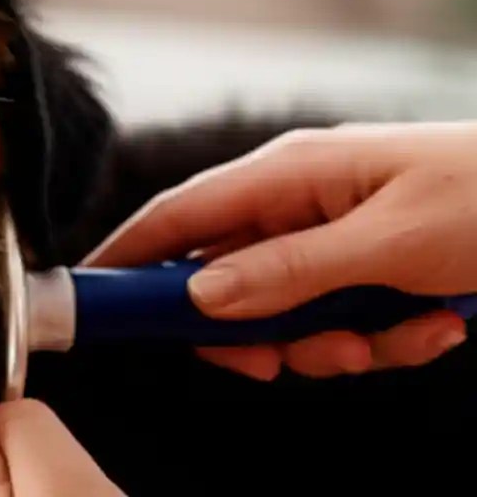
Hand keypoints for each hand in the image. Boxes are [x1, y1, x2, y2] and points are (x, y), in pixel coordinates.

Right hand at [86, 121, 476, 380]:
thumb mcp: (389, 242)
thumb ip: (290, 271)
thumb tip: (202, 295)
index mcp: (290, 174)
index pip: (182, 214)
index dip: (131, 254)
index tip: (94, 300)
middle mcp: (300, 204)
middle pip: (229, 281)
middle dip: (262, 332)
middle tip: (284, 360)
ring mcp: (334, 238)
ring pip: (288, 315)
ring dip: (338, 344)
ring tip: (402, 333)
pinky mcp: (369, 269)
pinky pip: (343, 322)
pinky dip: (387, 339)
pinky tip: (440, 324)